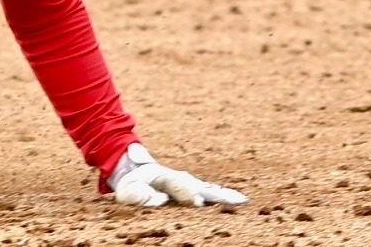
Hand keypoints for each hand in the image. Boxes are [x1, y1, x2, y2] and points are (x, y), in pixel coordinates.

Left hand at [108, 143, 248, 207]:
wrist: (133, 169)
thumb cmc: (131, 183)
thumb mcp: (128, 190)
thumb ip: (141, 195)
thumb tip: (160, 200)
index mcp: (163, 177)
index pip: (178, 186)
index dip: (187, 194)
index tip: (198, 202)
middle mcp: (179, 179)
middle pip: (199, 187)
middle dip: (215, 195)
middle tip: (234, 200)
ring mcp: (187, 182)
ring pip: (208, 189)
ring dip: (224, 195)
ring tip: (241, 199)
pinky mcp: (192, 188)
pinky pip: (210, 192)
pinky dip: (223, 195)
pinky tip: (238, 199)